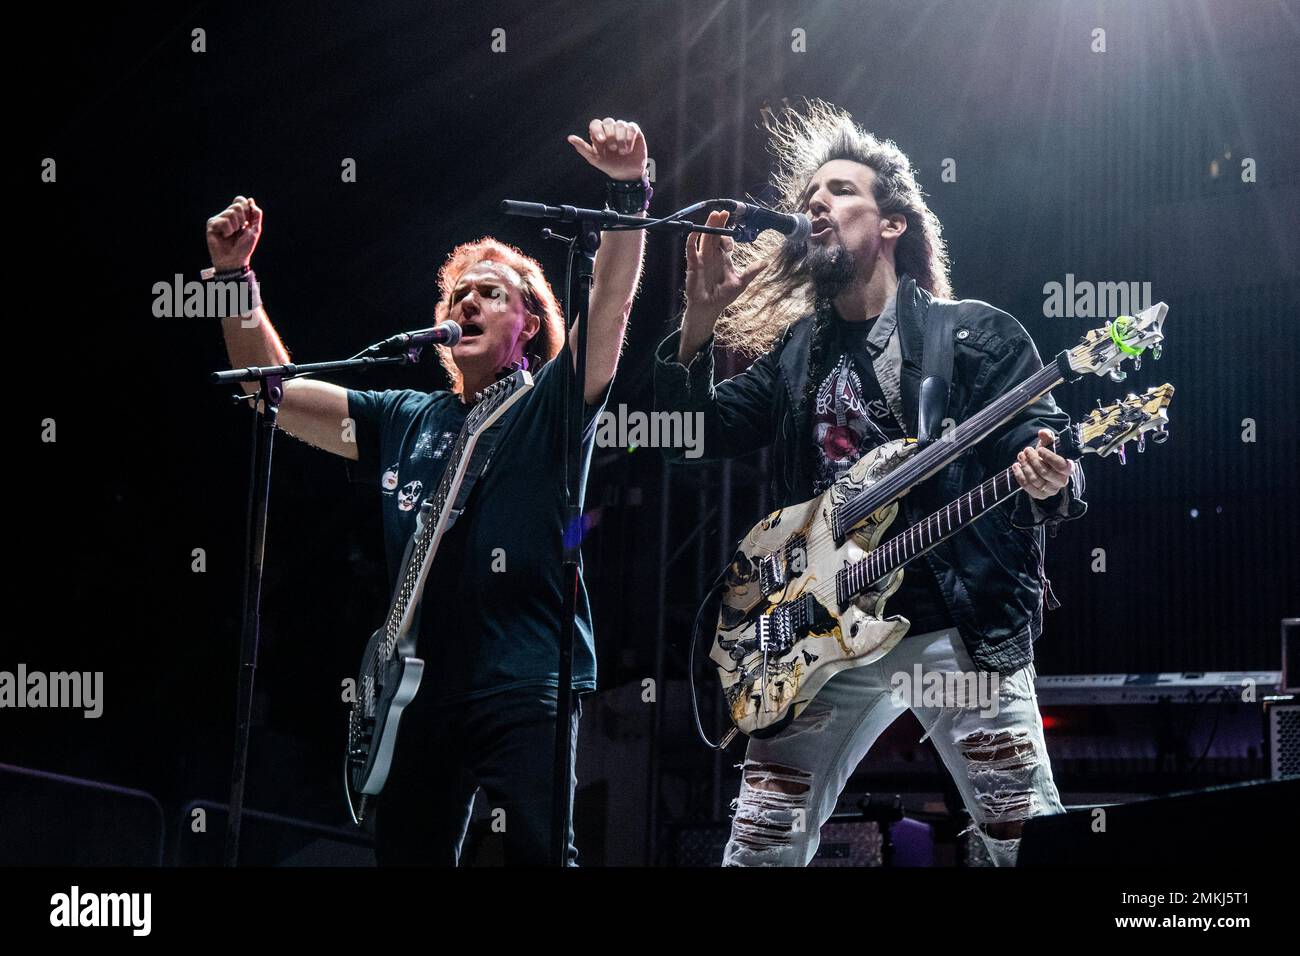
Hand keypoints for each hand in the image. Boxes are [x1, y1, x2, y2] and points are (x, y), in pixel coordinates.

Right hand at [206, 196, 262, 271]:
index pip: (240, 200)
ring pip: (231, 213)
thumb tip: (250, 200)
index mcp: (236, 215)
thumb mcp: (255, 230)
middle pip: (237, 206)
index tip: (247, 222)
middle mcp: (226, 215)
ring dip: (236, 227)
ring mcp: (218, 219)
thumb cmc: (244, 247)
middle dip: (242, 220)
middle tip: (239, 231)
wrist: (235, 260)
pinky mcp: (211, 225)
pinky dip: (228, 231)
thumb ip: (256, 214)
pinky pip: (224, 221)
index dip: (246, 209)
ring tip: (231, 235)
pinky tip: (224, 237)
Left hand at [567, 117, 647, 181]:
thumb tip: (569, 138)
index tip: (601, 141)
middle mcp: (610, 129)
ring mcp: (622, 129)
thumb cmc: (608, 165)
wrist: (626, 173)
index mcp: (599, 133)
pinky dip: (630, 138)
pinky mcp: (634, 131)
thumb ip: (582, 148)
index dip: (598, 130)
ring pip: (620, 124)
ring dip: (621, 139)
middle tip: (612, 149)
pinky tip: (628, 149)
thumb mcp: (594, 159)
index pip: (595, 123)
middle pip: (608, 121)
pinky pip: (632, 127)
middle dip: (610, 135)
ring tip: (622, 152)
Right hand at [678, 209, 765, 350]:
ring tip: (713, 215)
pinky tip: (696, 230)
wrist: (709, 308)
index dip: (729, 234)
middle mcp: (712, 256)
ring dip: (708, 226)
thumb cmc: (724, 297)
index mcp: (723, 259)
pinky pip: (691, 249)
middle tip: (724, 212)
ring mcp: (702, 259)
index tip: (734, 229)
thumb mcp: (741, 283)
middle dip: (719, 223)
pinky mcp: (693, 264)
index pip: (725, 241)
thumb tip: (766, 263)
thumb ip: (752, 271)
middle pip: (715, 236)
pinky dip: (692, 240)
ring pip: (705, 238)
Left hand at [1012, 429, 1072, 499]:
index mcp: (1068, 469)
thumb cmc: (1048, 455)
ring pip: (1035, 479)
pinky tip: (1015, 466)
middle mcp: (1062, 481)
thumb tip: (1043, 433)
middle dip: (1033, 460)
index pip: (1061, 465)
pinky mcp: (1040, 495)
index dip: (1049, 457)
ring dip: (1025, 466)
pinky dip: (1020, 476)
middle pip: (1045, 472)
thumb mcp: (1049, 445)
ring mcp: (1051, 490)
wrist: (1043, 467)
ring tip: (1020, 456)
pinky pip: (1028, 487)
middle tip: (1026, 450)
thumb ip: (1048, 437)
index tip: (1039, 449)